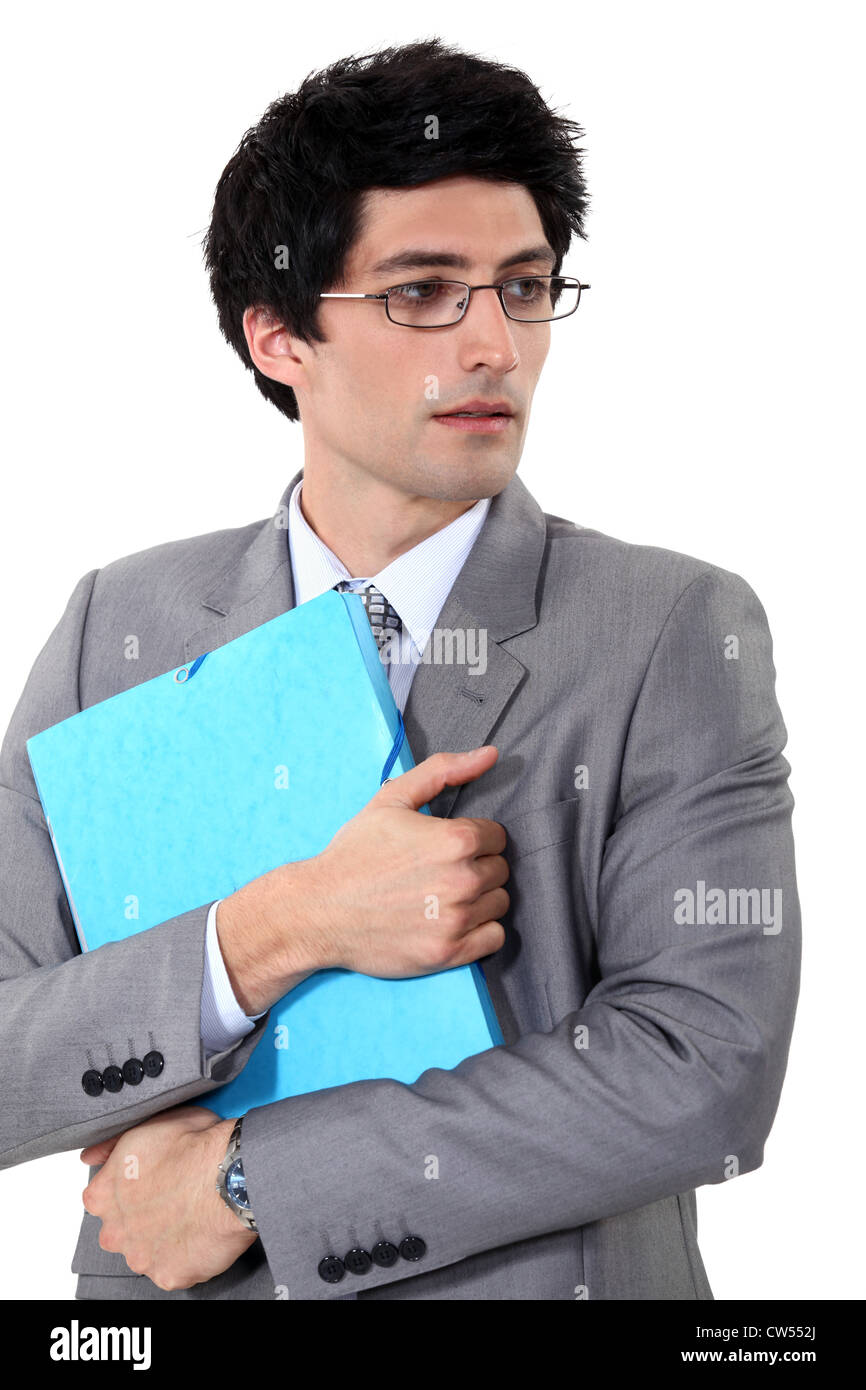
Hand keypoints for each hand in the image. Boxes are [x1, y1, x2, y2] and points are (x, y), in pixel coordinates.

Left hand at [80, 1107, 256, 1291]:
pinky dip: (186, 1256)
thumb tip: (89, 1156)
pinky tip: (202, 1233)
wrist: (232, 1174)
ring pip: (147, 1252)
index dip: (129, 1189)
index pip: (102, 1199)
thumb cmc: (195, 1146)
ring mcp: (141, 1257)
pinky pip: (175, 1269)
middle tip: (172, 1200)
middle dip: (142, 1219)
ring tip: (191, 1216)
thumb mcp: (147, 1126)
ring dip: (163, 1240)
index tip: (149, 1182)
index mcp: (104, 1195)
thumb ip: (110, 1145)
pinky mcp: (169, 1276)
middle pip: (122, 1230)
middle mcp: (115, 1232)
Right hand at [291, 744, 509, 977]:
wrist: (319, 910)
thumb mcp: (392, 799)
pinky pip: (495, 937)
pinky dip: (481, 930)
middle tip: (440, 872)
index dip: (473, 839)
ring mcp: (458, 919)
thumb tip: (491, 754)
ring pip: (500, 903)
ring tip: (444, 896)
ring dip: (480, 899)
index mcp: (456, 839)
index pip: (497, 837)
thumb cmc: (355, 853)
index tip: (447, 848)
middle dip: (476, 867)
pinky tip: (452, 921)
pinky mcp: (450, 952)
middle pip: (500, 870)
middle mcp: (463, 880)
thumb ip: (444, 770)